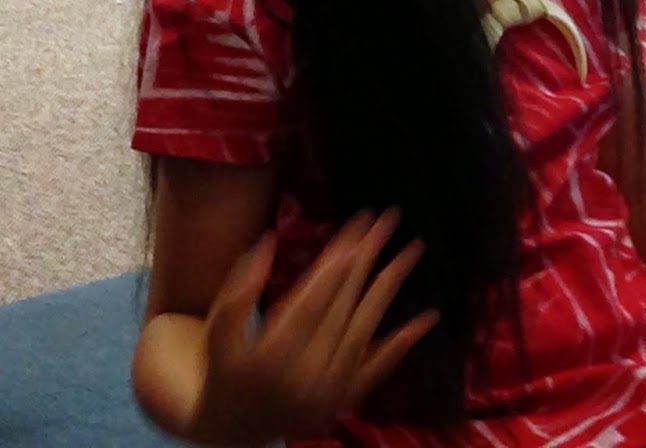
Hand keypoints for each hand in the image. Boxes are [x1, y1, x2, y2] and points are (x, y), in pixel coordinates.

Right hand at [194, 210, 437, 443]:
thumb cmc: (223, 369)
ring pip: (365, 329)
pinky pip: (377, 368)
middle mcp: (305, 375)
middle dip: (366, 258)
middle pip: (343, 304)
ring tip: (413, 248)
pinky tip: (427, 317)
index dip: (336, 265)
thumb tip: (266, 240)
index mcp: (271, 356)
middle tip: (387, 219)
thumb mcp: (218, 332)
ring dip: (390, 286)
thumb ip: (238, 289)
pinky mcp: (343, 399)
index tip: (358, 230)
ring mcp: (329, 390)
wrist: (231, 430)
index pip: (312, 299)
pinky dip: (403, 343)